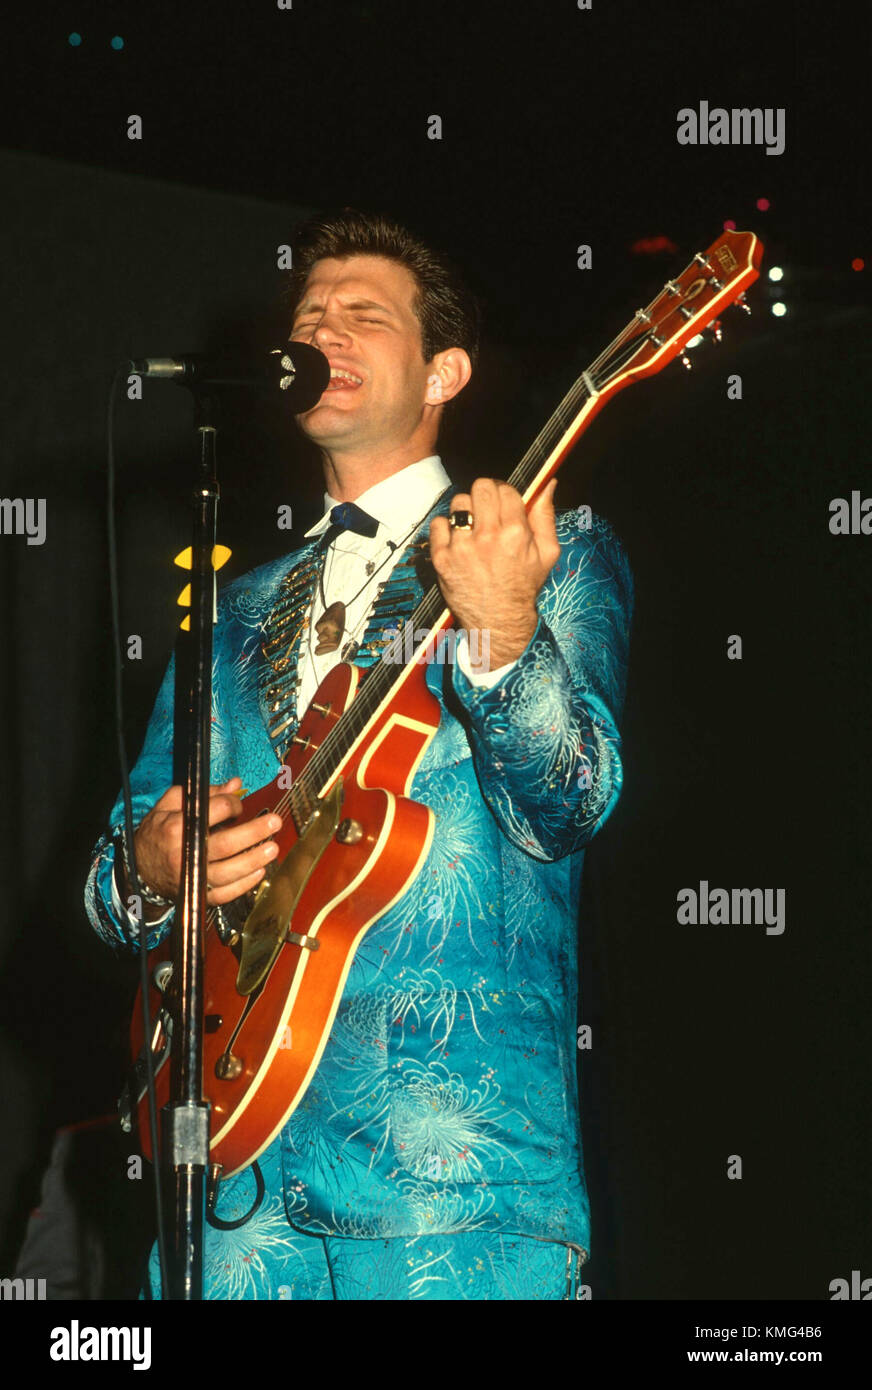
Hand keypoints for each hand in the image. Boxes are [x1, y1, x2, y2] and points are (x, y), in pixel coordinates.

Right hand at [119, 776, 282, 911]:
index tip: (239, 805)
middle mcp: (185, 853)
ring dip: (254, 860)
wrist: (140, 869)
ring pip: (229, 872)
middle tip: (274, 822)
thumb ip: (206, 793)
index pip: (214, 812)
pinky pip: (225, 893)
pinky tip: (259, 872)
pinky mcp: (198, 894)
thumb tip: (236, 785)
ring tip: (272, 848)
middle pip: (226, 844)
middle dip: (254, 832)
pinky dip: (244, 885)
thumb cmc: (158, 832)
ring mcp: (192, 877)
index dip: (232, 805)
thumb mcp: (171, 804)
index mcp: (176, 827)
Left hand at [429, 477, 559, 668]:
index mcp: (516, 533)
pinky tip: (457, 541)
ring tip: (472, 527)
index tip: (503, 502)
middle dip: (485, 495)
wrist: (499, 621)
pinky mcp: (442, 558)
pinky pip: (438, 524)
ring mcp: (462, 547)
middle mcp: (488, 537)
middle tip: (487, 509)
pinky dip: (446, 529)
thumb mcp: (547, 552)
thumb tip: (548, 484)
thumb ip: (545, 515)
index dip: (505, 493)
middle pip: (481, 487)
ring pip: (459, 502)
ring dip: (466, 510)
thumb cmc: (524, 586)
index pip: (506, 489)